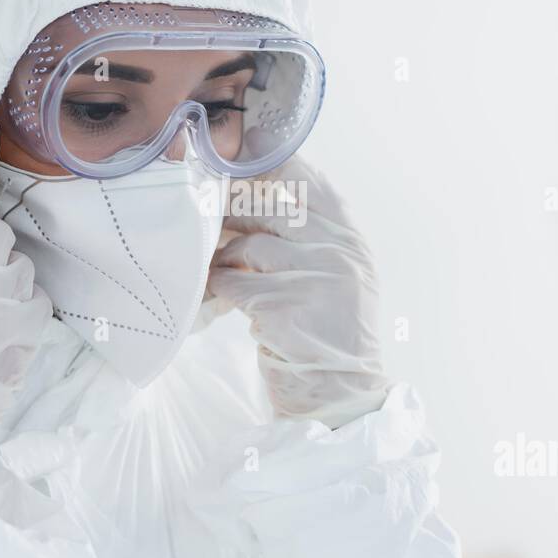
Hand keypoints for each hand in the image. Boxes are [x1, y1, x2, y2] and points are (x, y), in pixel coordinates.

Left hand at [206, 156, 390, 428]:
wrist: (340, 398)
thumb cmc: (327, 335)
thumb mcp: (336, 277)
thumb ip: (309, 237)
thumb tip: (253, 193)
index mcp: (351, 239)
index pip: (309, 181)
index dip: (268, 165)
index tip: (237, 159)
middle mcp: (339, 252)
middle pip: (271, 204)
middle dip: (232, 207)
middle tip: (207, 212)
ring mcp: (314, 278)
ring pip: (246, 245)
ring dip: (223, 259)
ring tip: (220, 274)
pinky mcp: (284, 308)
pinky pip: (233, 284)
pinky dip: (218, 291)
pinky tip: (217, 301)